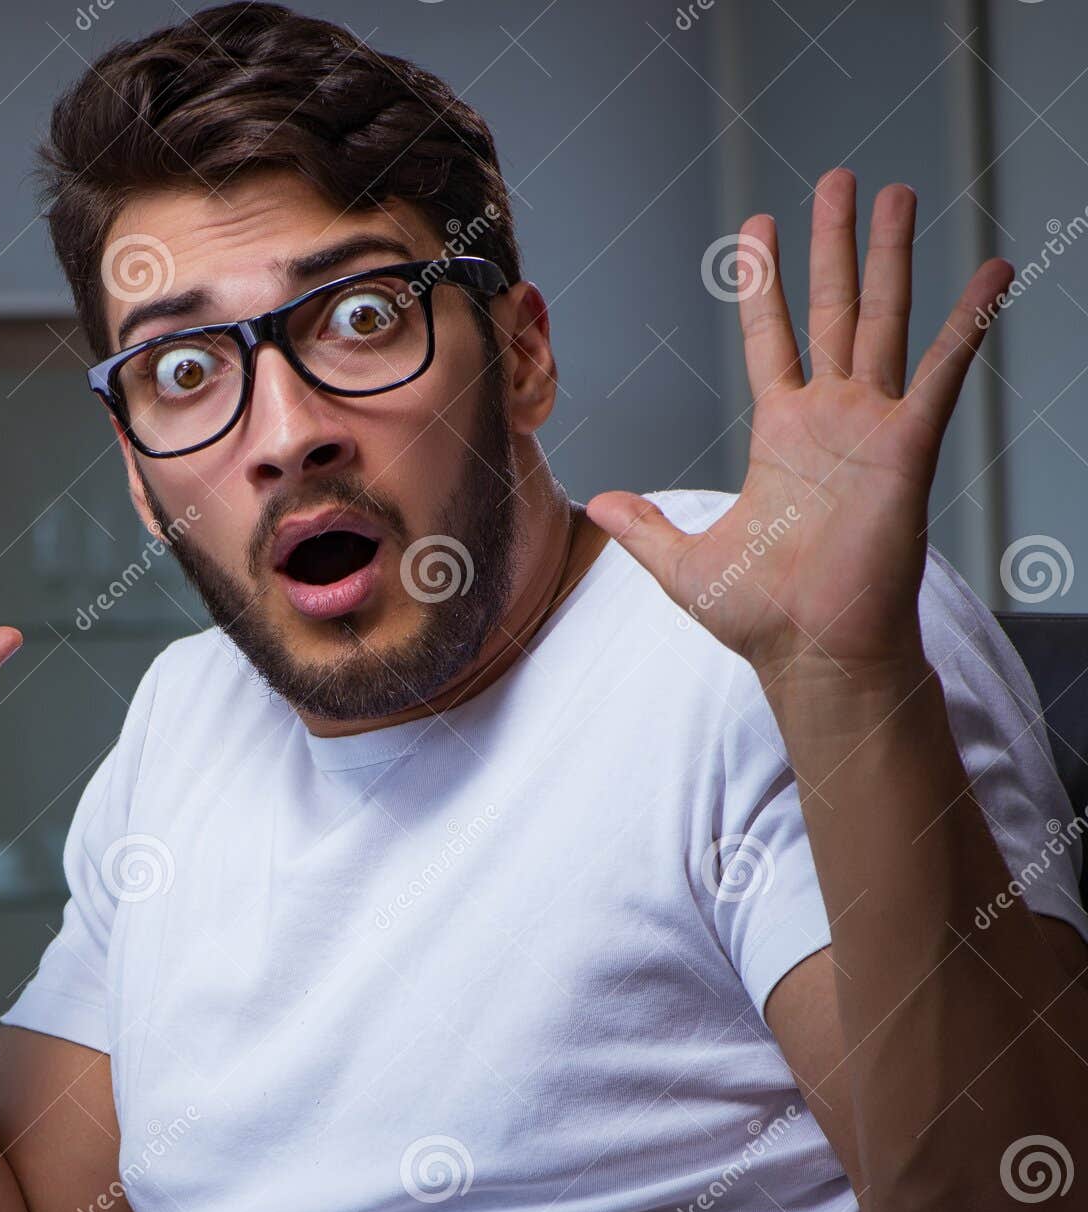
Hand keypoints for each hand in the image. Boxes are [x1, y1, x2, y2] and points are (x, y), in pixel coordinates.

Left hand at [587, 169, 1013, 686]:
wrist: (813, 653)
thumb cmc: (760, 618)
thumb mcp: (682, 563)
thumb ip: (643, 526)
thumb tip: (597, 502)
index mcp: (780, 436)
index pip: (770, 339)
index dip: (764, 284)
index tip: (758, 228)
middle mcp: (829, 419)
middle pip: (831, 309)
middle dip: (833, 244)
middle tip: (838, 179)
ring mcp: (872, 427)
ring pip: (885, 319)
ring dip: (892, 256)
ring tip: (897, 191)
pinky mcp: (909, 445)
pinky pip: (948, 369)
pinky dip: (971, 320)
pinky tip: (992, 270)